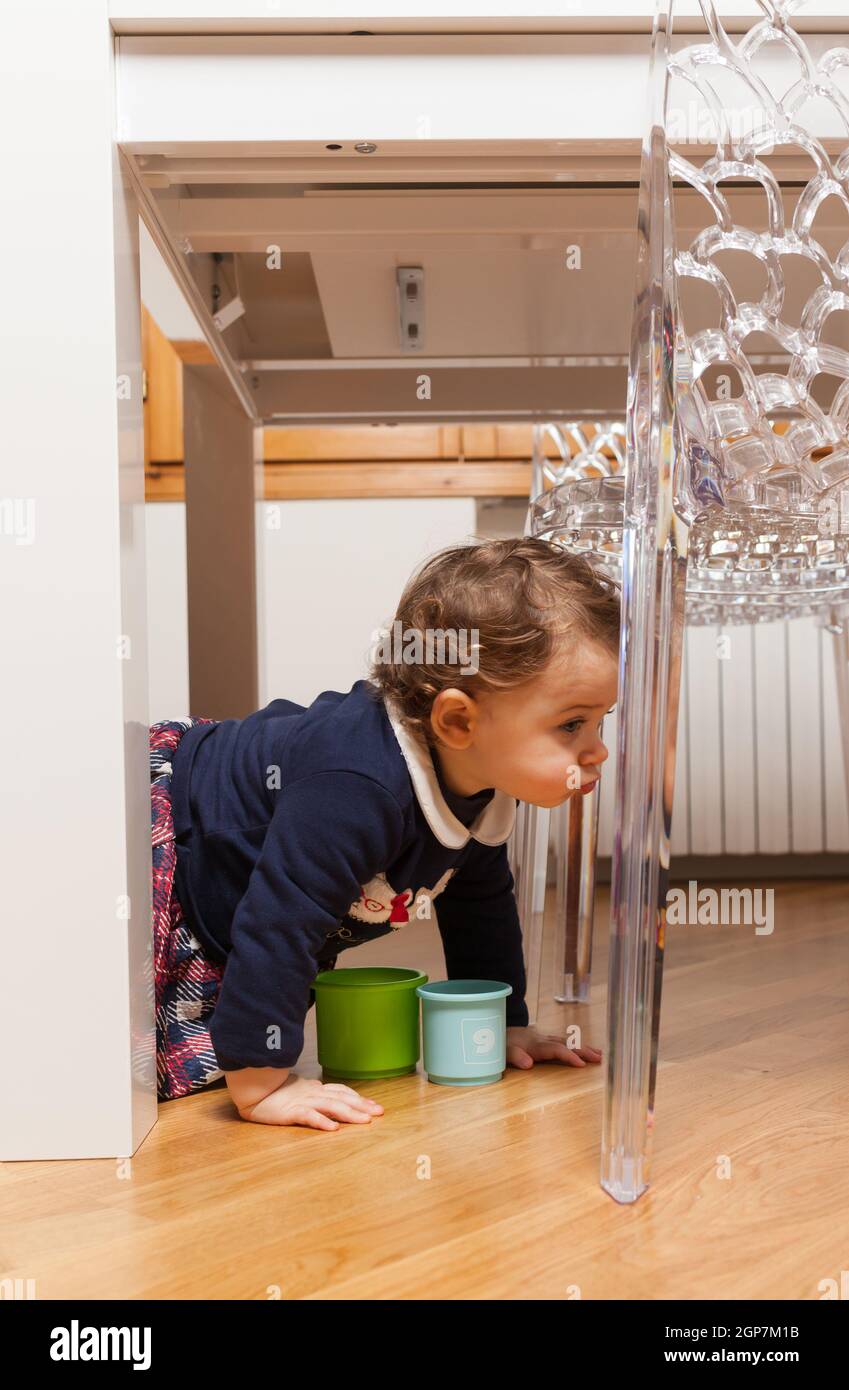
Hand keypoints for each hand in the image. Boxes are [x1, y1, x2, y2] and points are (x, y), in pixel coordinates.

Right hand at [238, 1072, 383, 1129]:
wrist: (251, 1090)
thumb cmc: (275, 1093)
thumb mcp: (299, 1091)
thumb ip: (314, 1095)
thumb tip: (332, 1101)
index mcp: (315, 1089)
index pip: (341, 1092)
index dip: (358, 1098)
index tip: (374, 1106)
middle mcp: (312, 1094)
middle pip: (341, 1098)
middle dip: (361, 1106)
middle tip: (379, 1112)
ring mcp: (302, 1102)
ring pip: (330, 1106)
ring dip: (349, 1114)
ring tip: (365, 1121)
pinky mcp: (290, 1112)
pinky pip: (308, 1116)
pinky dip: (322, 1122)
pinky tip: (333, 1129)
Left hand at [506, 1025, 602, 1069]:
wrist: (493, 1028)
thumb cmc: (498, 1044)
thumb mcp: (501, 1052)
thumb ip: (515, 1056)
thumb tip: (529, 1065)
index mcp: (533, 1044)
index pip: (555, 1050)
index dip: (568, 1056)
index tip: (581, 1064)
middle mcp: (541, 1039)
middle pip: (565, 1044)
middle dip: (583, 1050)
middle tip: (599, 1058)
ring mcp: (543, 1037)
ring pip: (566, 1041)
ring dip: (583, 1047)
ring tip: (599, 1054)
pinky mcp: (543, 1038)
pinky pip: (562, 1041)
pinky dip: (575, 1045)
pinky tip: (585, 1049)